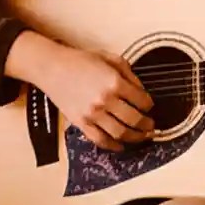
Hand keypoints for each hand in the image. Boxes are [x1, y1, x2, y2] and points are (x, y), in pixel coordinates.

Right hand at [34, 43, 155, 151]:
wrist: (53, 68)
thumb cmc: (82, 61)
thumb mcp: (111, 58)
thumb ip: (130, 75)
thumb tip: (142, 92)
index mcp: (115, 82)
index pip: (142, 101)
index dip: (150, 106)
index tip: (150, 107)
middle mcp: (105, 100)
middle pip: (134, 120)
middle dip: (147, 125)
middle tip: (152, 126)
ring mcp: (92, 114)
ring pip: (120, 133)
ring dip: (135, 138)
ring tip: (142, 137)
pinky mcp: (81, 123)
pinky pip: (100, 140)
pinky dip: (113, 146)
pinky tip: (121, 146)